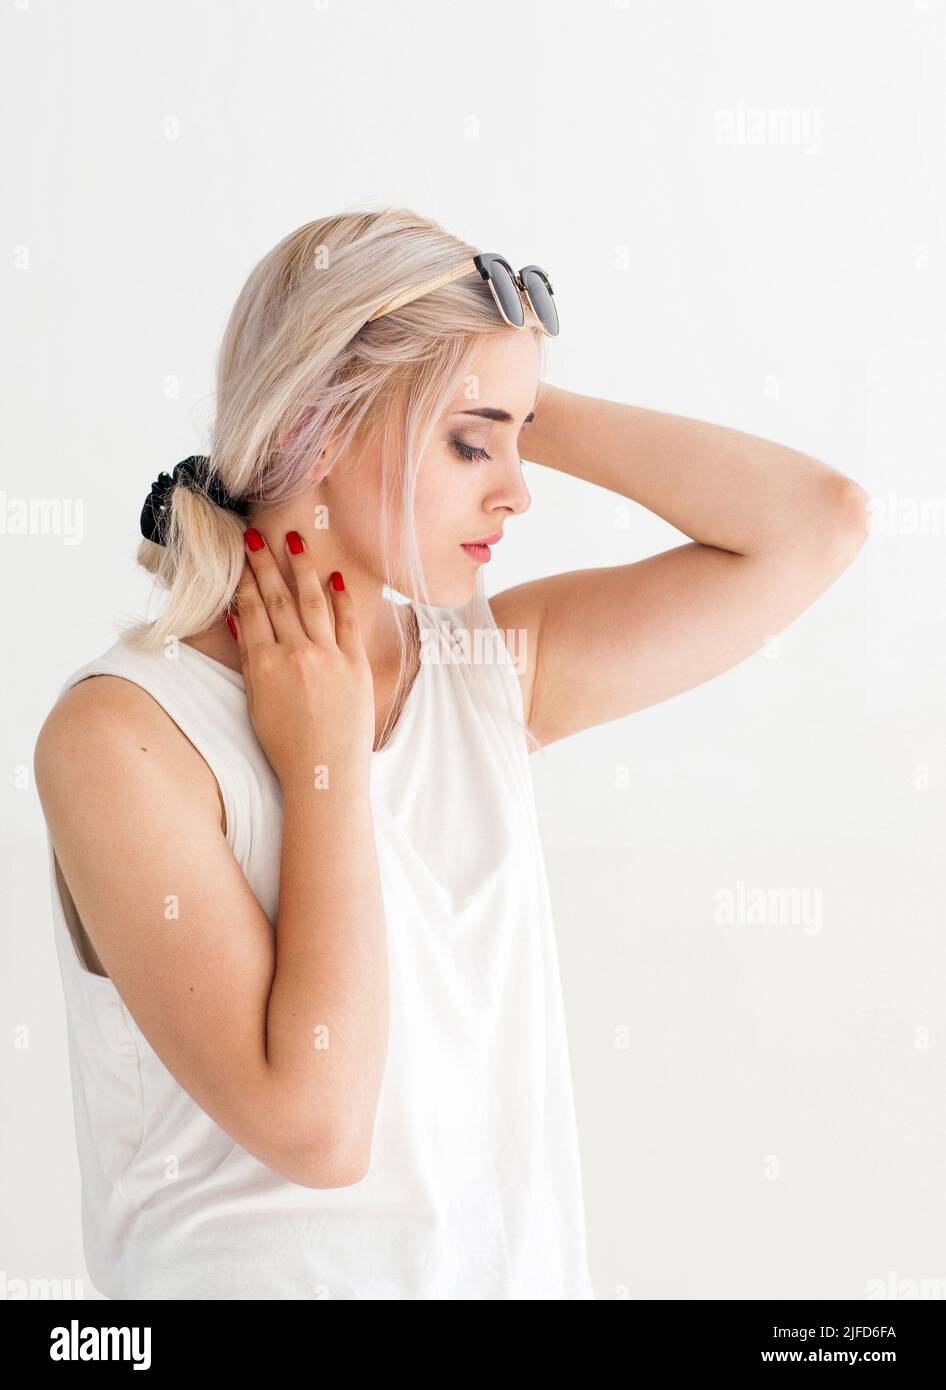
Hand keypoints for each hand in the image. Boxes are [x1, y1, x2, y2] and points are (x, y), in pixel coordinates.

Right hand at [228, 530, 373, 787]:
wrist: (324, 773)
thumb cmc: (285, 745)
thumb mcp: (255, 701)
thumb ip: (250, 657)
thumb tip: (239, 618)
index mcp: (263, 665)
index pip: (251, 610)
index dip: (244, 580)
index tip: (240, 555)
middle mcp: (295, 655)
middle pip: (277, 598)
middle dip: (265, 564)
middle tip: (257, 536)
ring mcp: (328, 657)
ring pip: (311, 601)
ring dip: (302, 568)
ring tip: (294, 541)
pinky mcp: (355, 665)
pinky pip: (347, 622)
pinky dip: (340, 598)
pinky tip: (335, 578)